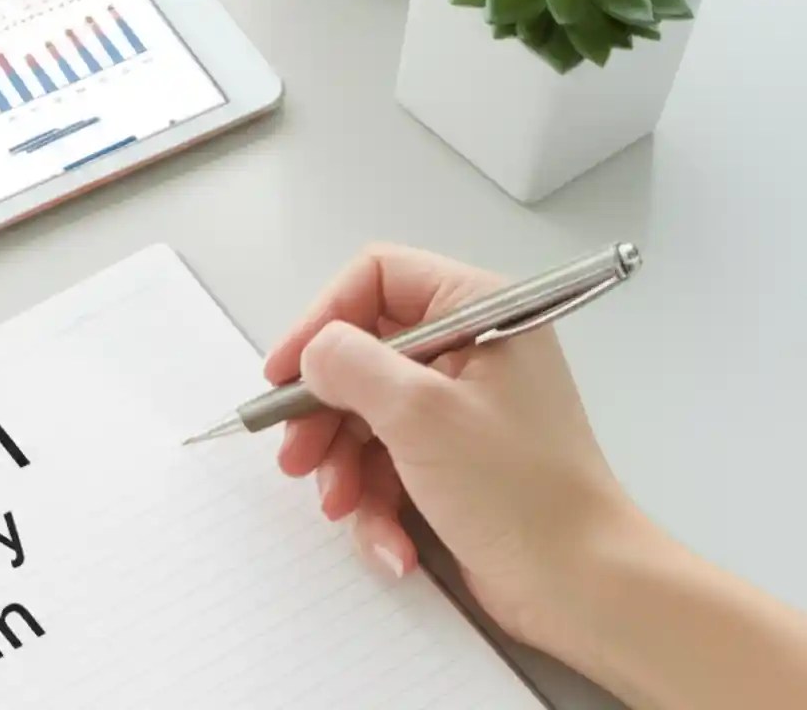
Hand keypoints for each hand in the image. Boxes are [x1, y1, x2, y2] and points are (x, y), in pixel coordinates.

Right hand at [264, 244, 632, 646]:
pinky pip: (389, 465)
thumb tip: (312, 354)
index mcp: (478, 311)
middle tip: (296, 457)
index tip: (283, 374)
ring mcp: (459, 408)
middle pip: (362, 356)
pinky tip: (392, 542)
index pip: (377, 279)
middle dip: (324, 413)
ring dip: (345, 469)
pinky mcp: (452, 461)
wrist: (582, 586)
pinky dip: (379, 504)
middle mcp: (468, 349)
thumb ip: (353, 366)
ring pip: (366, 418)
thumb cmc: (516, 489)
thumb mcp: (422, 414)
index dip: (321, 320)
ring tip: (343, 509)